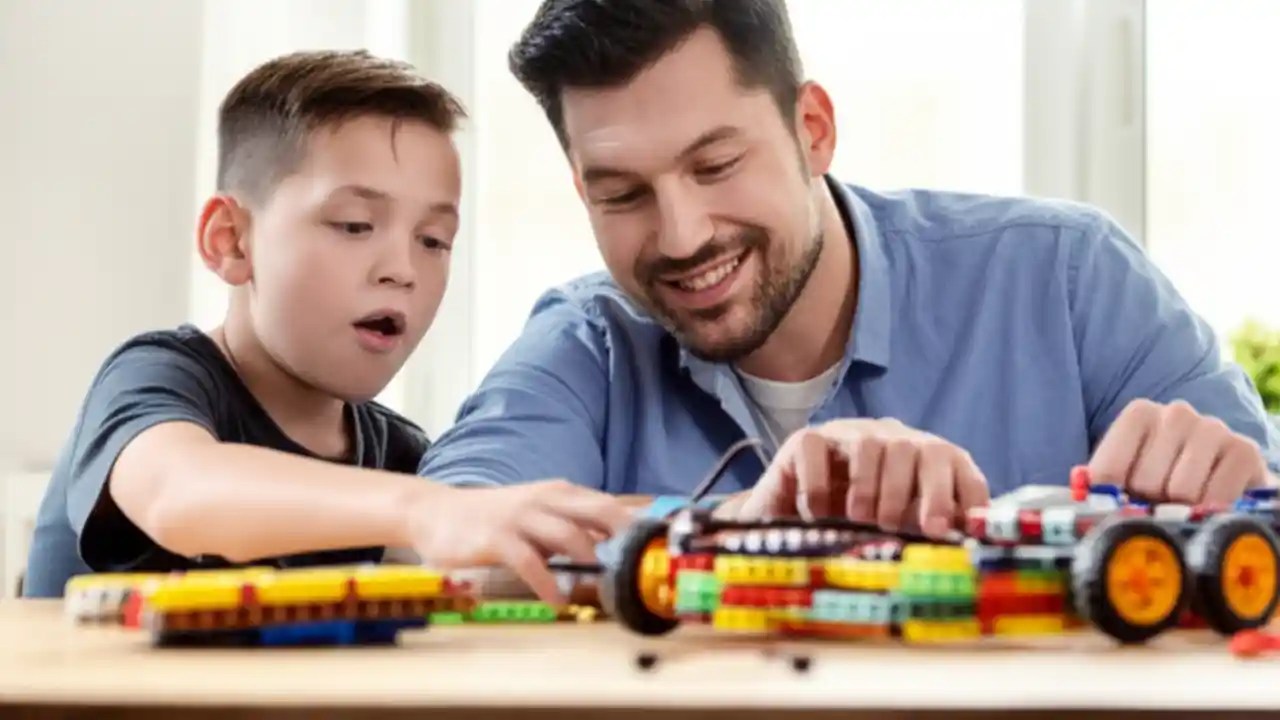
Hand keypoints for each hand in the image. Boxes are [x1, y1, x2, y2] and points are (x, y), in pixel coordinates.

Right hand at [402, 480, 633, 604]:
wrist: (435, 512)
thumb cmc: (492, 518)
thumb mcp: (535, 515)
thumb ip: (569, 527)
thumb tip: (611, 548)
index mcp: (558, 493)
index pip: (606, 505)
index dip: (634, 526)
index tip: (656, 548)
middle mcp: (544, 500)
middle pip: (597, 512)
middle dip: (624, 537)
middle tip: (641, 566)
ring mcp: (520, 518)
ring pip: (568, 535)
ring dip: (589, 561)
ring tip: (603, 586)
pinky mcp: (496, 539)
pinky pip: (530, 562)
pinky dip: (548, 584)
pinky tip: (558, 600)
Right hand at [730, 419, 989, 537]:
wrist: (785, 522)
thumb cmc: (851, 530)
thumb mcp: (899, 533)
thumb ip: (930, 532)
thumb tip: (968, 545)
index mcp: (921, 458)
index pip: (954, 462)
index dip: (960, 494)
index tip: (946, 531)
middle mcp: (889, 438)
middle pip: (918, 449)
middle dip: (911, 494)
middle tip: (895, 528)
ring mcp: (847, 435)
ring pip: (870, 445)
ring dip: (868, 489)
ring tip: (859, 521)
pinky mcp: (805, 440)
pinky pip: (817, 450)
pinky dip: (818, 488)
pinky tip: (817, 515)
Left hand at [1089, 398, 1272, 503]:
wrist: (1221, 478)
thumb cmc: (1163, 479)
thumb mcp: (1126, 477)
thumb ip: (1100, 485)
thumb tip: (1079, 496)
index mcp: (1139, 414)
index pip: (1107, 472)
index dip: (1114, 499)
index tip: (1123, 503)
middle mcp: (1176, 412)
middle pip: (1145, 482)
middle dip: (1151, 503)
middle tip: (1162, 501)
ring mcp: (1213, 428)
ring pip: (1181, 491)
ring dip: (1182, 508)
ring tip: (1187, 501)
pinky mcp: (1244, 450)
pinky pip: (1217, 497)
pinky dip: (1211, 511)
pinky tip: (1212, 502)